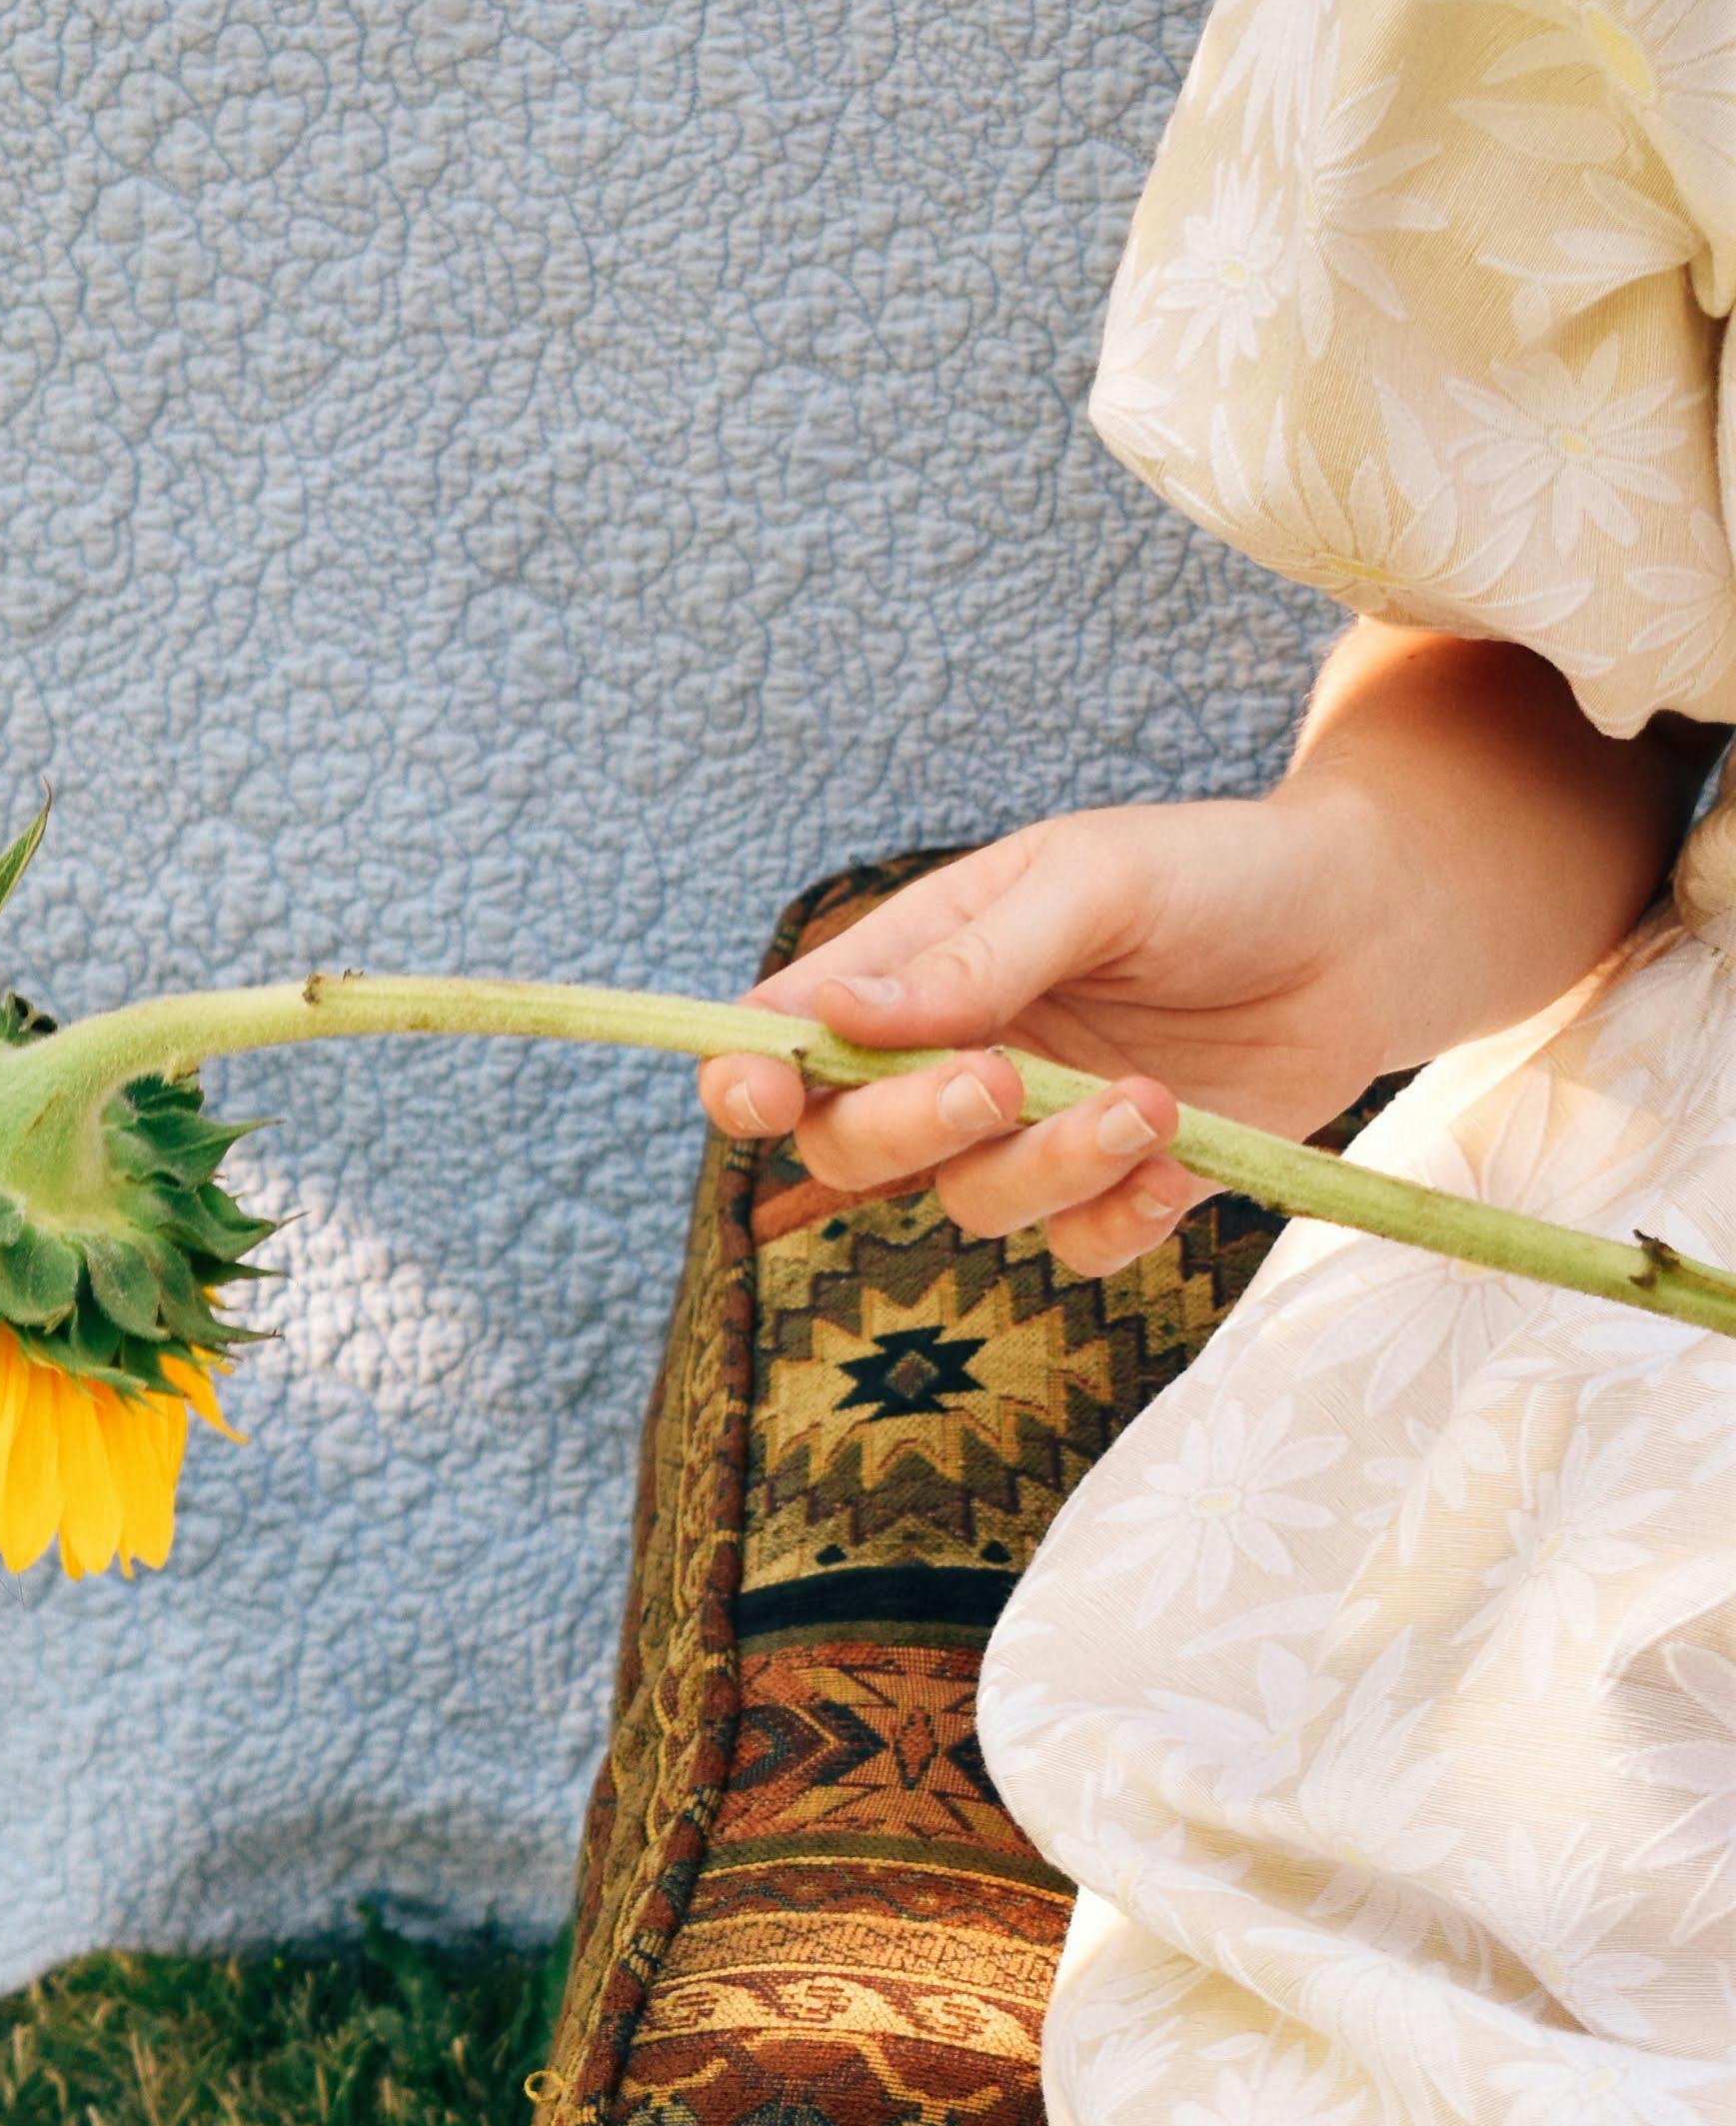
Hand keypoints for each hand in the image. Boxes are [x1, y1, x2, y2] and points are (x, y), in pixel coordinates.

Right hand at [703, 782, 1398, 1276]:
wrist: (1372, 930)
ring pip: (969, 1205)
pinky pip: (1073, 1250)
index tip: (760, 1097)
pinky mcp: (1116, 1191)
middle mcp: (958, 1058)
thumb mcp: (1096, 881)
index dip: (752, 1078)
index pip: (793, 1035)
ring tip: (1148, 1106)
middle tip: (1000, 1082)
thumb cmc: (1221, 875)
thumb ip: (974, 956)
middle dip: (912, 1128)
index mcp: (922, 967)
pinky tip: (1181, 1158)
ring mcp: (1033, 1134)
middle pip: (854, 1145)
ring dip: (1049, 1168)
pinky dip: (1119, 1218)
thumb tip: (838, 1015)